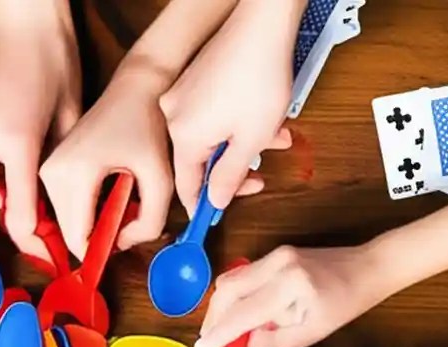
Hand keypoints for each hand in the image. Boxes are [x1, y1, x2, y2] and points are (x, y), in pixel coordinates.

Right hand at [0, 2, 79, 238]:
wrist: (24, 20)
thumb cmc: (56, 62)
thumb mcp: (70, 119)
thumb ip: (56, 165)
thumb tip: (55, 202)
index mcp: (17, 142)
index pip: (17, 211)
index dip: (30, 237)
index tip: (43, 248)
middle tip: (26, 192)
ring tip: (20, 159)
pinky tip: (8, 133)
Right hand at [40, 67, 170, 257]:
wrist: (133, 90)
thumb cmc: (148, 128)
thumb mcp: (161, 178)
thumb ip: (149, 222)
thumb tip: (121, 244)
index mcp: (76, 174)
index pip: (77, 237)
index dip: (100, 254)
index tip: (123, 249)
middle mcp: (51, 172)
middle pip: (67, 232)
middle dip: (96, 238)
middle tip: (128, 222)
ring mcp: (46, 168)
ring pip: (63, 221)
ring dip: (90, 224)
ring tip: (121, 203)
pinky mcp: (47, 166)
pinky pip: (62, 205)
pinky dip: (84, 210)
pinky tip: (107, 194)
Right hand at [159, 0, 300, 212]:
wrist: (261, 25)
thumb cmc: (258, 78)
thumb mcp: (251, 140)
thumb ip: (231, 176)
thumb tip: (217, 200)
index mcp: (184, 138)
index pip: (187, 185)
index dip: (203, 205)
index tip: (212, 219)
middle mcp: (174, 117)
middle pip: (200, 159)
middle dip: (233, 169)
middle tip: (257, 179)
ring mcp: (182, 96)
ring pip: (210, 135)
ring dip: (240, 143)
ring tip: (273, 138)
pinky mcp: (193, 80)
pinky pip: (209, 113)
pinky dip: (233, 121)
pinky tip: (261, 118)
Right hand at [195, 244, 388, 346]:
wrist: (366, 268)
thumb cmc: (345, 303)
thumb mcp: (311, 333)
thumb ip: (272, 341)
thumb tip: (241, 346)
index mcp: (291, 285)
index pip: (244, 313)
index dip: (220, 333)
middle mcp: (278, 264)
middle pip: (227, 290)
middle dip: (213, 318)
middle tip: (208, 342)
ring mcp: (274, 254)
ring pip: (230, 281)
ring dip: (221, 307)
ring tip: (220, 331)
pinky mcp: (274, 253)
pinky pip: (243, 276)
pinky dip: (234, 297)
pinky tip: (237, 314)